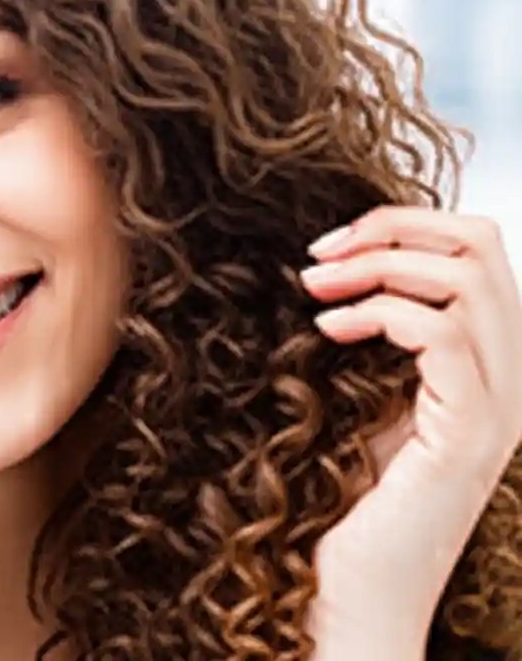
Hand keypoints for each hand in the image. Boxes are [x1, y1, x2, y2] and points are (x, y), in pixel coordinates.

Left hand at [297, 206, 521, 658]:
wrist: (353, 591)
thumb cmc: (347, 505)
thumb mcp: (363, 398)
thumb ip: (375, 338)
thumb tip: (334, 272)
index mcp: (486, 363)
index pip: (475, 252)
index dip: (401, 227)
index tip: (326, 249)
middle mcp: (506, 378)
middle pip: (480, 245)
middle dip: (391, 228)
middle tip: (317, 259)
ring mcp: (497, 406)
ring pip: (466, 279)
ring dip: (379, 266)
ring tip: (314, 290)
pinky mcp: (468, 434)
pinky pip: (444, 336)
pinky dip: (381, 314)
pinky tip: (329, 332)